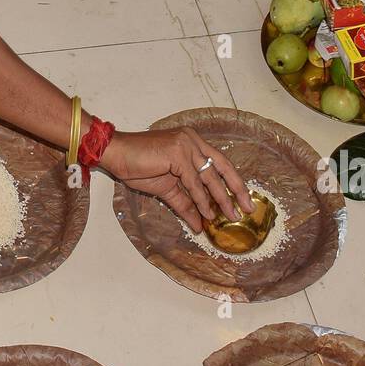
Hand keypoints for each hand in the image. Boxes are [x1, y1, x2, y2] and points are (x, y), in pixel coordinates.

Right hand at [99, 128, 252, 231]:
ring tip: (229, 216)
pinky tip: (207, 213)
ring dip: (220, 199)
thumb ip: (186, 204)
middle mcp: (193, 140)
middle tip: (247, 209)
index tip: (244, 200)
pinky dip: (201, 199)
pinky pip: (193, 181)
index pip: (220, 163)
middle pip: (222, 167)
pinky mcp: (178, 153)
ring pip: (209, 176)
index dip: (233, 182)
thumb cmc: (138, 166)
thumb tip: (199, 225)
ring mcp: (186, 144)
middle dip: (236, 189)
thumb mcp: (167, 188)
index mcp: (193, 143)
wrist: (117, 154)